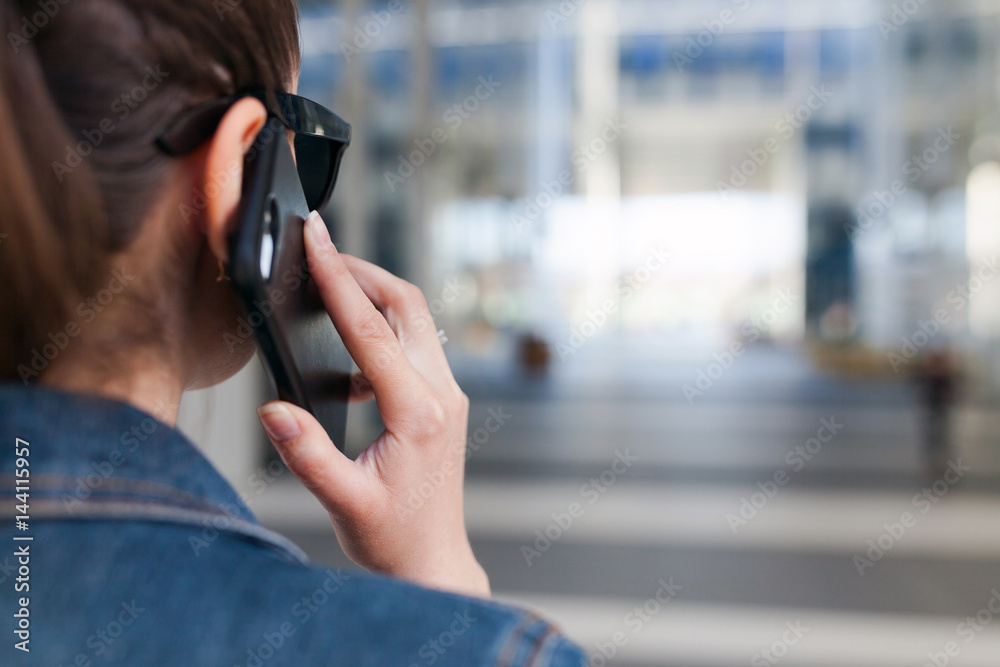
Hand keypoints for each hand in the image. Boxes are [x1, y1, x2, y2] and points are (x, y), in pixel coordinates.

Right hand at [256, 211, 488, 597]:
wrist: (433, 562)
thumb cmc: (393, 539)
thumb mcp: (343, 503)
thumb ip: (307, 454)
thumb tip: (273, 409)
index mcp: (418, 412)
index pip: (370, 329)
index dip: (337, 279)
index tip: (316, 237)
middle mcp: (442, 394)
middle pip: (405, 305)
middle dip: (361, 270)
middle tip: (320, 246)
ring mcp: (448, 395)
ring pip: (414, 320)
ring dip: (374, 294)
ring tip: (329, 284)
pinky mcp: (443, 401)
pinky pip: (414, 345)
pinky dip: (381, 328)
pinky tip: (348, 352)